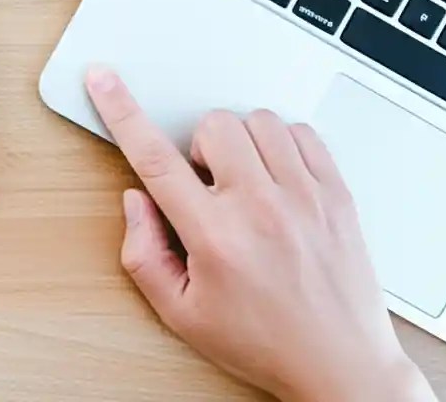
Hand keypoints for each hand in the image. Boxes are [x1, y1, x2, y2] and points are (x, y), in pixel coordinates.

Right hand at [85, 69, 435, 401]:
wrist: (340, 365)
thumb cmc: (262, 342)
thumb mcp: (180, 314)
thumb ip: (143, 253)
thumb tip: (136, 201)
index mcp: (215, 238)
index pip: (155, 158)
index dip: (122, 111)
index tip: (105, 81)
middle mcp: (261, 209)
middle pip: (214, 125)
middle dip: (200, 148)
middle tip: (209, 186)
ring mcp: (305, 198)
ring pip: (259, 121)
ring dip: (242, 142)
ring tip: (246, 182)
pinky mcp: (337, 195)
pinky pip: (303, 133)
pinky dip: (283, 144)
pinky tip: (277, 178)